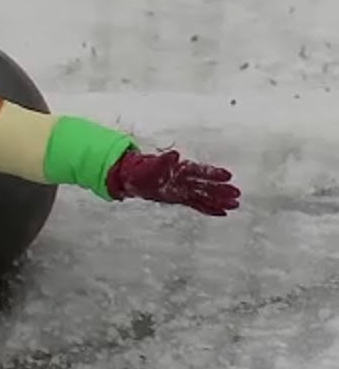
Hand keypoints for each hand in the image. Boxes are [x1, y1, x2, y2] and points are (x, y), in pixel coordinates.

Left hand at [106, 149, 240, 215]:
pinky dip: (209, 208)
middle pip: (205, 184)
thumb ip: (163, 161)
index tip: (227, 175)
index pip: (199, 171)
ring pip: (204, 195)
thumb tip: (175, 155)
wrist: (132, 179)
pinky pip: (197, 204)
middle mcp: (184, 180)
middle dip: (220, 189)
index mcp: (179, 170)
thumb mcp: (150, 165)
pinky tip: (222, 212)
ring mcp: (183, 189)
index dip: (212, 173)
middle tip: (237, 193)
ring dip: (219, 200)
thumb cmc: (142, 171)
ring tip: (236, 204)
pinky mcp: (181, 198)